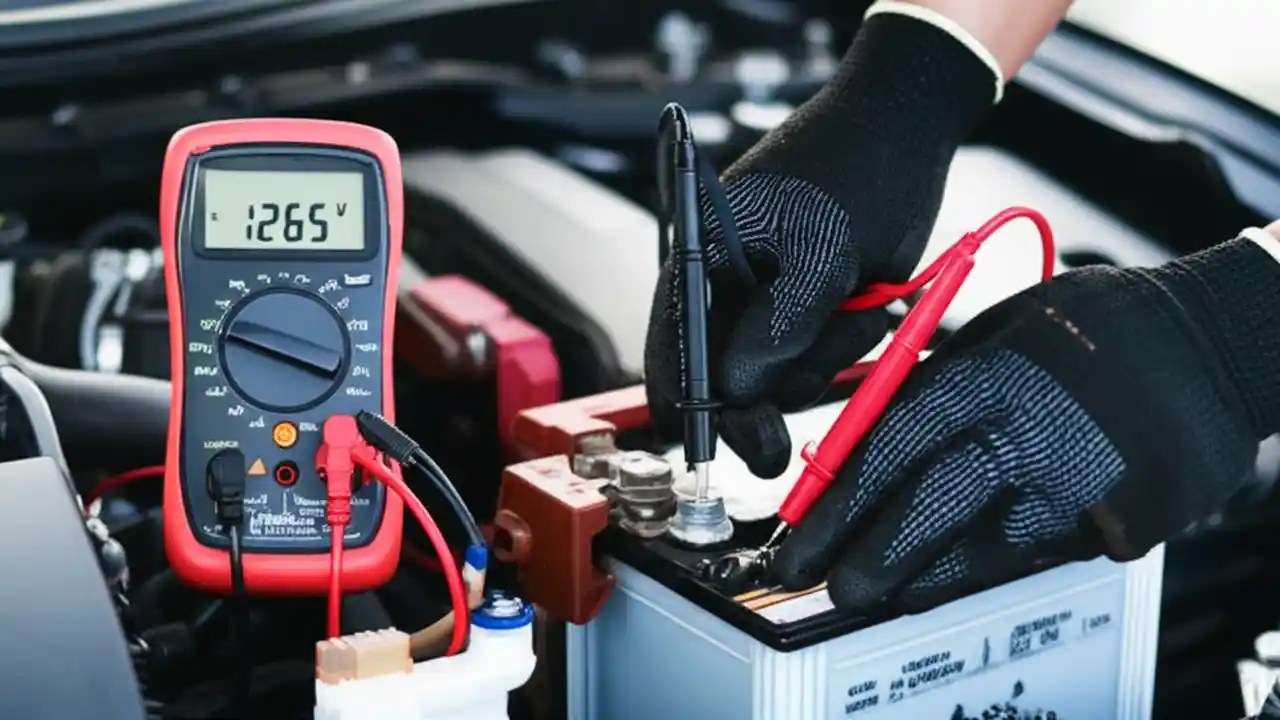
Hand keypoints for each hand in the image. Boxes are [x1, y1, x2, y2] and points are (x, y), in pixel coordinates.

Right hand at [645, 12, 997, 477]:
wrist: (907, 129)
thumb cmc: (857, 170)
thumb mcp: (822, 252)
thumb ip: (779, 326)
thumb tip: (736, 392)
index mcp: (702, 260)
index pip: (675, 353)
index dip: (694, 408)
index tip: (725, 450)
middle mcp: (724, 287)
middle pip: (725, 378)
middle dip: (772, 392)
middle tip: (802, 413)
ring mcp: (766, 300)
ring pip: (778, 376)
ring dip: (824, 361)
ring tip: (866, 310)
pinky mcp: (805, 309)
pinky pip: (815, 357)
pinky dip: (844, 348)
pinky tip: (871, 308)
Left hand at [774, 235, 1279, 613]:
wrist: (1210, 346)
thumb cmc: (1091, 329)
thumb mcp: (1000, 330)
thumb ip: (932, 384)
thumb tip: (856, 436)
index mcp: (994, 372)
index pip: (893, 442)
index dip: (838, 495)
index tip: (800, 526)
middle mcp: (1035, 431)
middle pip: (929, 505)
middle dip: (864, 553)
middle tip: (818, 580)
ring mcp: (1082, 485)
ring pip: (978, 549)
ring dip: (914, 576)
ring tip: (868, 592)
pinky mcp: (1118, 526)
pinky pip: (1029, 559)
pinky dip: (974, 573)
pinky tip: (936, 584)